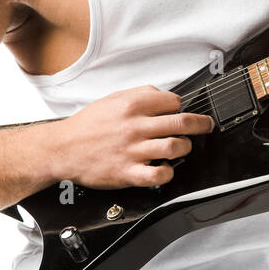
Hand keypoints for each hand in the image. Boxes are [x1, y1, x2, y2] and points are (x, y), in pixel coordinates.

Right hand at [54, 84, 214, 188]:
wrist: (62, 149)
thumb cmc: (87, 126)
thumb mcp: (112, 98)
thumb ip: (140, 94)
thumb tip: (165, 96)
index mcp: (131, 105)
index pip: (173, 101)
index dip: (180, 106)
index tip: (180, 111)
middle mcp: (134, 127)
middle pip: (182, 123)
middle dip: (201, 124)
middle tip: (206, 126)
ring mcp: (132, 151)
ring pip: (174, 147)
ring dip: (185, 147)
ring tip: (183, 147)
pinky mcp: (127, 173)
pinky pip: (158, 175)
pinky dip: (168, 172)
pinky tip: (165, 168)